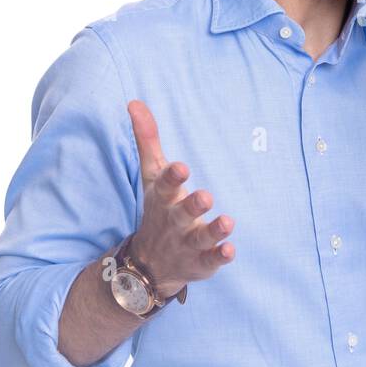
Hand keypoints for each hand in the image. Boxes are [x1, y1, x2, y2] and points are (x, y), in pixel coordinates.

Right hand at [126, 99, 234, 298]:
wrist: (150, 264)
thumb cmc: (159, 208)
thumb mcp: (152, 175)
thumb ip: (148, 140)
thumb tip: (134, 102)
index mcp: (164, 198)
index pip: (165, 185)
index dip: (172, 177)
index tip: (182, 167)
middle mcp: (174, 221)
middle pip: (182, 212)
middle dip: (193, 205)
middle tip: (206, 196)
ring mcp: (187, 243)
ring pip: (200, 237)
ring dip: (214, 230)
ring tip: (228, 222)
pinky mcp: (200, 262)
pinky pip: (210, 260)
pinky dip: (219, 256)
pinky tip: (231, 249)